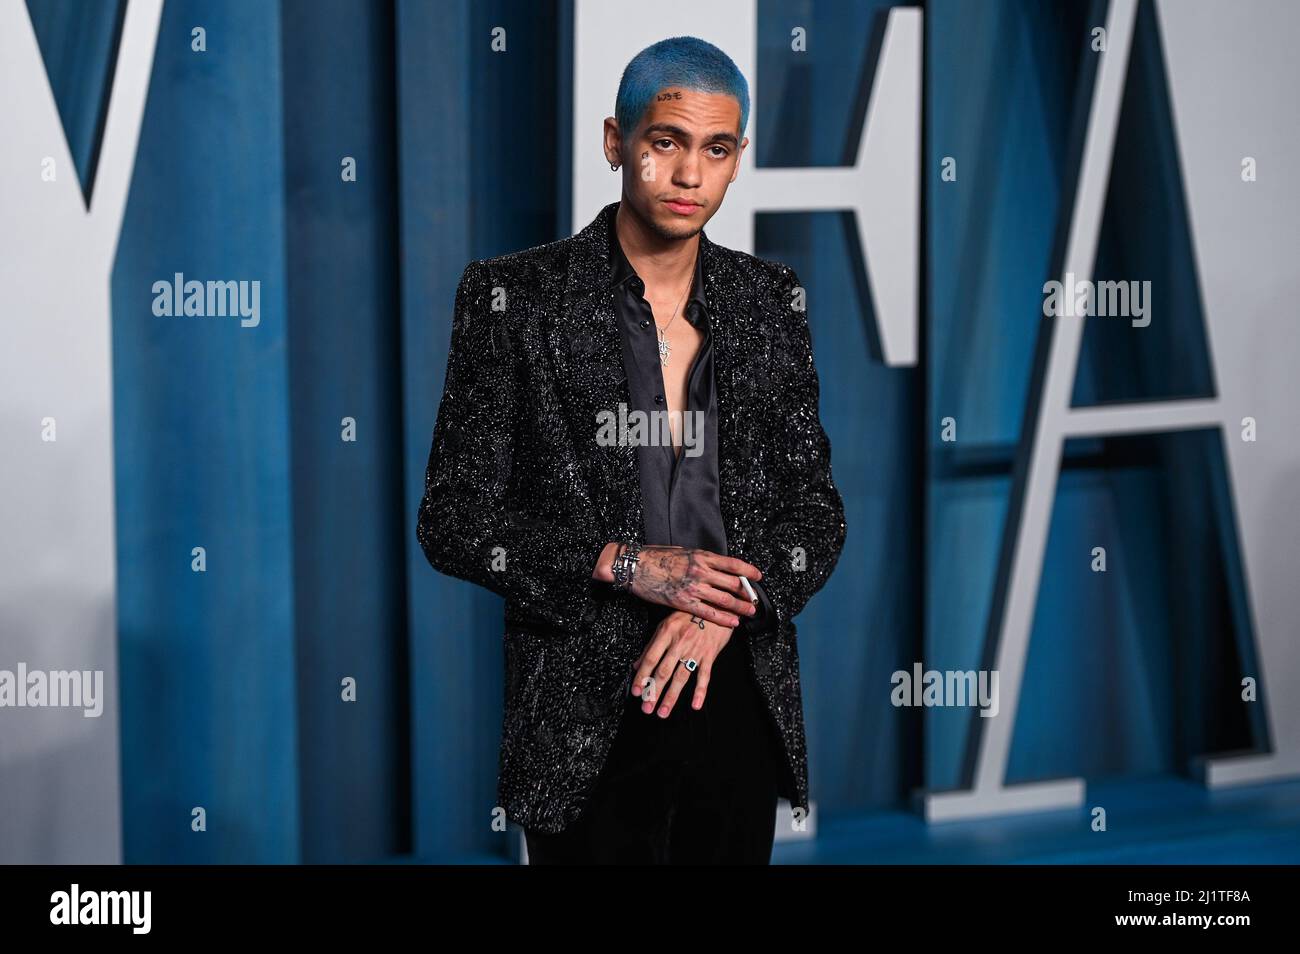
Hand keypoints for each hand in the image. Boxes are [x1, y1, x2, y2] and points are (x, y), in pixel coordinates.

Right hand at [628, 545, 761, 627]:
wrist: (635, 566)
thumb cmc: (657, 556)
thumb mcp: (683, 551)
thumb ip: (700, 559)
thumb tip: (715, 565)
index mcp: (702, 556)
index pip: (733, 564)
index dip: (749, 571)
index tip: (758, 576)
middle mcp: (701, 570)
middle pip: (733, 582)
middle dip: (747, 592)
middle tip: (755, 599)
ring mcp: (693, 587)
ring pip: (725, 599)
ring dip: (740, 607)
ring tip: (749, 612)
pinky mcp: (683, 602)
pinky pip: (709, 612)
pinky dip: (723, 618)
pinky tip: (733, 622)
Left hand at [629, 610, 732, 717]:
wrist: (716, 606)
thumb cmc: (690, 614)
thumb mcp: (667, 624)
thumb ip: (652, 644)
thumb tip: (636, 664)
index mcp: (666, 633)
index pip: (651, 658)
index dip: (642, 676)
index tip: (636, 691)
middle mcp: (679, 642)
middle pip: (664, 671)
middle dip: (654, 691)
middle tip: (646, 708)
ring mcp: (695, 649)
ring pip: (681, 676)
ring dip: (671, 696)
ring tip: (663, 712)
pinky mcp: (710, 654)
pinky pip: (704, 675)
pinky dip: (700, 691)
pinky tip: (695, 705)